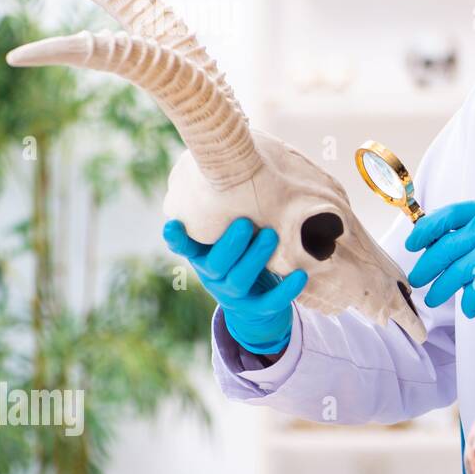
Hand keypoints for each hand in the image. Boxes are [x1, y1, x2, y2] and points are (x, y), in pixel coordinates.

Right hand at [163, 217, 307, 353]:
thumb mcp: (231, 236)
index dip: (177, 238)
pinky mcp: (256, 309)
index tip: (173, 225)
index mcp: (203, 255)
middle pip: (216, 263)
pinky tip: (301, 275)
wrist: (254, 306)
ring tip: (271, 236)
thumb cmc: (243, 255)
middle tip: (245, 222)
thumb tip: (240, 163)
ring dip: (255, 257)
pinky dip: (286, 290)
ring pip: (239, 279)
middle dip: (230, 243)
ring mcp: (233, 294)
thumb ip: (231, 214)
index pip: (185, 247)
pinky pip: (270, 301)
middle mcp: (213, 274)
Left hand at [405, 199, 474, 330]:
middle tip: (417, 280)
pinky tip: (472, 308)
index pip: (450, 214)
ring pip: (456, 271)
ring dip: (441, 289)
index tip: (412, 245)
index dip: (426, 229)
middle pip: (448, 245)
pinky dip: (469, 303)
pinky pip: (473, 291)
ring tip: (433, 299)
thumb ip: (470, 236)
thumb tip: (427, 244)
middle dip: (427, 266)